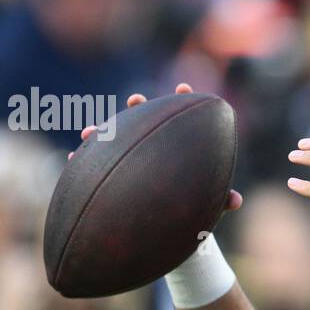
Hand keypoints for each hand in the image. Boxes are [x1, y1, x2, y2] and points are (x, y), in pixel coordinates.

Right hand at [69, 82, 242, 213]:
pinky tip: (73, 158)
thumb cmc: (193, 205)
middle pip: (144, 119)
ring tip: (90, 131)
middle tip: (136, 100)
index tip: (184, 88)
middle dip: (138, 107)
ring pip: (113, 138)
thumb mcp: (207, 203)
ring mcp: (130, 154)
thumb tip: (236, 201)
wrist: (170, 221)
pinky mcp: (113, 169)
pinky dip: (83, 160)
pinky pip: (95, 163)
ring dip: (101, 131)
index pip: (181, 116)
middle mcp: (152, 144)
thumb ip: (220, 200)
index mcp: (177, 144)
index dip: (182, 101)